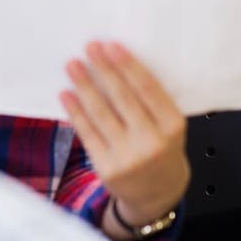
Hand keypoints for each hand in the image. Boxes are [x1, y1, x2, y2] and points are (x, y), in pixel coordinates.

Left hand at [60, 41, 189, 237]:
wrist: (158, 194)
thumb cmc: (163, 147)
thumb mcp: (169, 125)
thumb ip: (153, 101)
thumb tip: (118, 63)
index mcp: (173, 125)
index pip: (148, 89)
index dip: (128, 66)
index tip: (111, 46)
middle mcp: (152, 142)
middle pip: (123, 98)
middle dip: (104, 69)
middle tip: (90, 47)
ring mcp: (128, 157)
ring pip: (101, 114)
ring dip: (84, 86)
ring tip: (73, 65)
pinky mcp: (107, 168)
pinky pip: (87, 133)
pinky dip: (75, 112)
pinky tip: (66, 94)